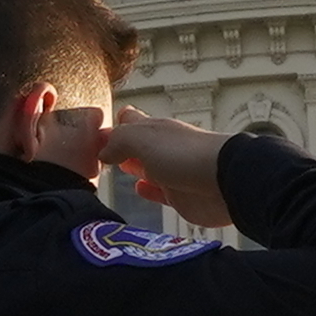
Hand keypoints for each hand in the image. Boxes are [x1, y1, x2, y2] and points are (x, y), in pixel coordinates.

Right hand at [106, 113, 237, 230]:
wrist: (222, 182)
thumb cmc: (184, 154)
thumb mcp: (141, 138)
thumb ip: (118, 141)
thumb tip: (103, 151)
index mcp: (153, 129)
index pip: (129, 119)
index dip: (113, 125)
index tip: (93, 136)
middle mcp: (162, 148)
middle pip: (136, 143)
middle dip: (120, 146)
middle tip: (99, 152)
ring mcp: (171, 171)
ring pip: (146, 166)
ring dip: (132, 166)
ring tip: (114, 168)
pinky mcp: (179, 196)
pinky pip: (158, 191)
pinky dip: (147, 189)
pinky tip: (139, 189)